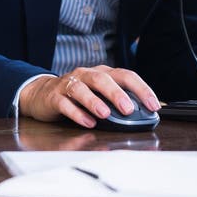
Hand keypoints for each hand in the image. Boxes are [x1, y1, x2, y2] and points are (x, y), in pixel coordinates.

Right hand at [20, 66, 160, 127]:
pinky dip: (77, 113)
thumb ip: (118, 103)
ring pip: (81, 89)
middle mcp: (86, 75)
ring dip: (94, 101)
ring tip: (105, 114)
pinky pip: (65, 103)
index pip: (125, 76)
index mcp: (102, 73)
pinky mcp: (55, 97)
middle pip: (102, 79)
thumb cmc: (78, 96)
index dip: (141, 89)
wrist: (43, 94)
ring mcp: (69, 84)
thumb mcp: (100, 95)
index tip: (153, 104)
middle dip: (116, 93)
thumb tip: (143, 117)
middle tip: (128, 108)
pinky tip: (87, 122)